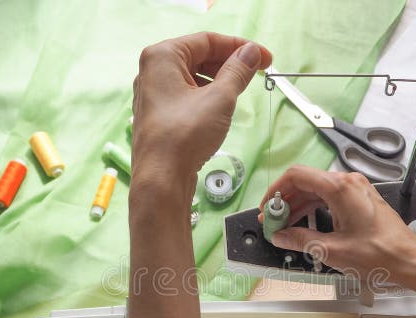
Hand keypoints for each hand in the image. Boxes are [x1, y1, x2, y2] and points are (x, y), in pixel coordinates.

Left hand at [131, 32, 271, 204]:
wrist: (161, 179)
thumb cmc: (184, 136)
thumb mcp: (220, 98)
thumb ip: (237, 71)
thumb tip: (251, 53)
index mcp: (162, 57)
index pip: (207, 41)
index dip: (239, 47)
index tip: (264, 57)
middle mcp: (152, 72)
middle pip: (198, 57)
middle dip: (229, 64)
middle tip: (256, 73)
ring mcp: (153, 95)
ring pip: (192, 78)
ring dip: (219, 82)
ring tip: (240, 92)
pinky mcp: (158, 116)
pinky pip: (186, 96)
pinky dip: (206, 97)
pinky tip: (220, 109)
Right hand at [259, 165, 415, 285]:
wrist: (409, 260)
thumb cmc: (379, 254)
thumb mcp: (332, 250)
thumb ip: (300, 240)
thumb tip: (281, 236)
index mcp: (340, 188)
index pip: (297, 176)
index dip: (276, 191)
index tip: (267, 208)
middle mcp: (349, 182)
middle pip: (306, 182)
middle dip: (285, 201)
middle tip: (273, 222)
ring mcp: (356, 189)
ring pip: (317, 190)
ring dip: (298, 206)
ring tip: (285, 226)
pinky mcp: (361, 200)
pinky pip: (330, 197)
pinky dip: (314, 208)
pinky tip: (305, 224)